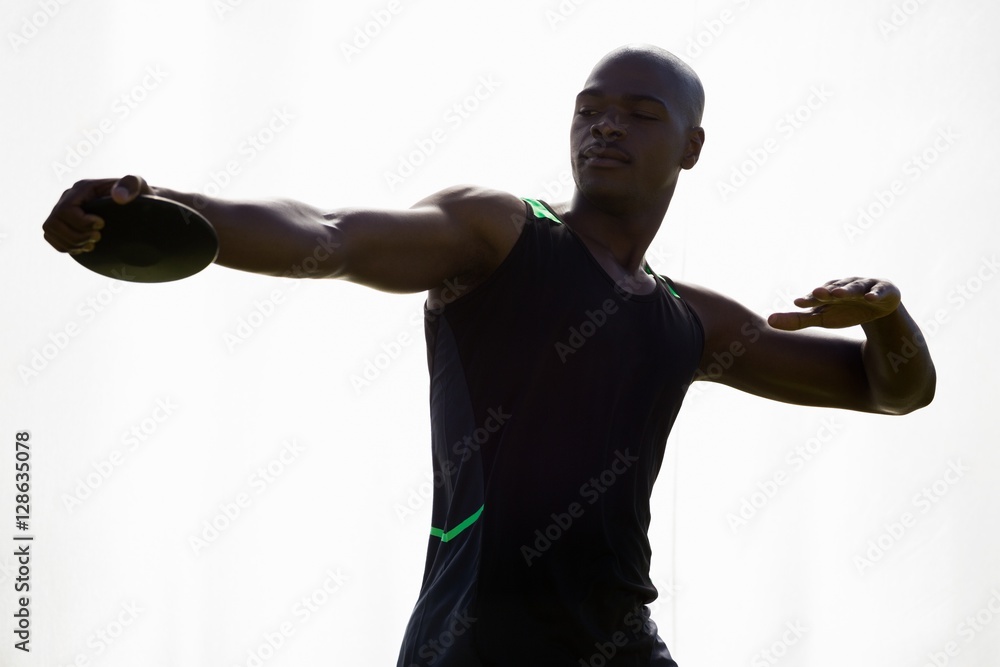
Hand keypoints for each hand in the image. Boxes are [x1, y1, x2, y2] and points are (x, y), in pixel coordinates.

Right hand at [42, 175, 152, 254]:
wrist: (140, 208)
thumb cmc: (139, 196)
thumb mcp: (140, 187)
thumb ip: (131, 186)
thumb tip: (119, 197)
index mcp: (83, 189)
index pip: (66, 208)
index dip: (81, 222)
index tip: (101, 226)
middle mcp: (69, 198)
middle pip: (54, 222)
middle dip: (76, 235)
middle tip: (98, 238)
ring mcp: (64, 211)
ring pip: (51, 230)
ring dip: (71, 242)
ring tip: (93, 243)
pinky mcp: (65, 224)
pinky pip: (52, 238)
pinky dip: (66, 247)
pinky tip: (85, 247)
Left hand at [767, 277, 900, 329]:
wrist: (879, 309)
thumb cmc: (844, 311)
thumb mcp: (821, 318)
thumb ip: (797, 320)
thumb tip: (768, 321)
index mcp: (828, 292)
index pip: (816, 296)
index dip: (809, 299)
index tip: (798, 302)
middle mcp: (844, 286)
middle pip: (834, 288)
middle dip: (826, 291)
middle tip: (817, 293)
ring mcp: (864, 286)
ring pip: (854, 287)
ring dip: (846, 289)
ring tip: (838, 294)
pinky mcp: (883, 290)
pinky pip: (879, 291)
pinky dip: (875, 294)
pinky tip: (869, 298)